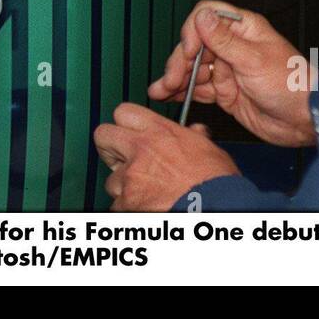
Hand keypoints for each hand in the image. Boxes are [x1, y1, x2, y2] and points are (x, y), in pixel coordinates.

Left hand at [93, 103, 239, 211]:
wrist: (215, 207)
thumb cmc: (216, 181)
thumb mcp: (207, 148)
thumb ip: (192, 136)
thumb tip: (194, 131)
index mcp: (159, 131)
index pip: (123, 112)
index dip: (125, 123)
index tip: (129, 132)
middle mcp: (140, 149)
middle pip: (103, 136)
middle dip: (110, 148)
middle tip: (123, 158)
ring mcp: (130, 176)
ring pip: (110, 177)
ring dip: (123, 185)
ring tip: (144, 191)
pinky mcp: (127, 201)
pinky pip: (117, 204)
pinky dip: (128, 207)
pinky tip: (146, 206)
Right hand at [148, 0, 316, 147]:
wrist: (305, 120)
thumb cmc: (292, 84)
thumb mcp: (254, 60)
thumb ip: (224, 41)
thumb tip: (201, 17)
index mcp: (243, 29)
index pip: (207, 16)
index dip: (193, 31)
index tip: (190, 52)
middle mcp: (232, 46)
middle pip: (195, 45)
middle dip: (180, 61)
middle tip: (172, 80)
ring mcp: (227, 70)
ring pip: (192, 68)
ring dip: (175, 78)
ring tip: (160, 91)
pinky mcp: (225, 92)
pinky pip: (198, 88)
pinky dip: (182, 92)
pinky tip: (167, 96)